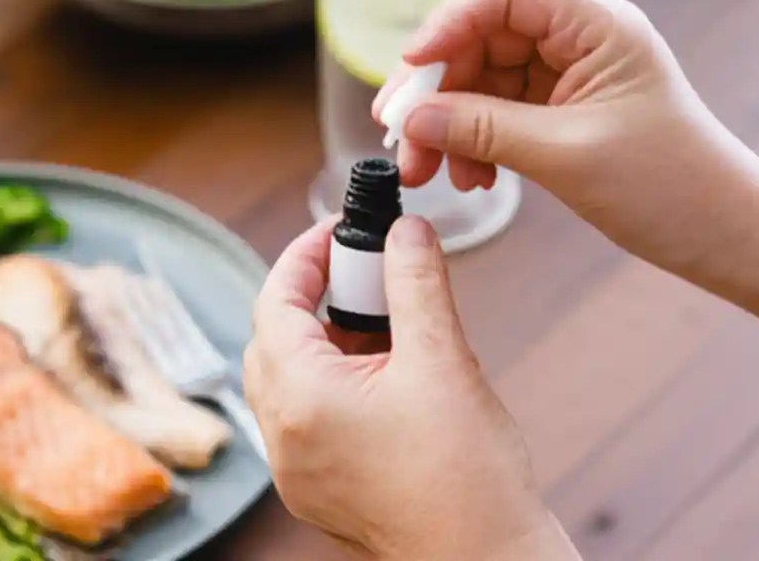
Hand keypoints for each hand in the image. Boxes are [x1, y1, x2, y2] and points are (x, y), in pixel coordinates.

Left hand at [244, 216, 579, 559]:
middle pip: (274, 340)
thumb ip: (416, 283)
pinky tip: (383, 375)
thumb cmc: (467, 477)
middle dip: (315, 296)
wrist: (484, 560)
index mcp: (301, 401)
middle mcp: (284, 438)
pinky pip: (304, 417)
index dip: (305, 257)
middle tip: (366, 273)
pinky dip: (331, 383)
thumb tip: (406, 230)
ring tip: (383, 325)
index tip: (339, 231)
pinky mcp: (316, 488)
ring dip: (324, 341)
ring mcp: (295, 470)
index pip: (275, 302)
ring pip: (287, 380)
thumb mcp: (442, 360)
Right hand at [373, 0, 758, 277]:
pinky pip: (498, 111)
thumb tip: (413, 118)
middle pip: (483, 36)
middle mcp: (581, 38)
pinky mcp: (563, 110)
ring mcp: (570, 74)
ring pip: (483, 78)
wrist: (725, 235)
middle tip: (402, 141)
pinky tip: (472, 176)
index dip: (449, 21)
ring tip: (434, 173)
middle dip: (437, 88)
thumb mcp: (566, 156)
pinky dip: (474, 140)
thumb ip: (484, 129)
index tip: (412, 72)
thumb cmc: (671, 188)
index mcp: (599, 25)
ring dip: (449, 122)